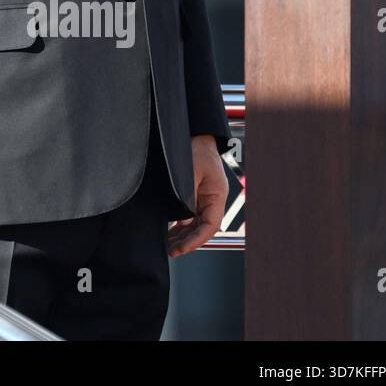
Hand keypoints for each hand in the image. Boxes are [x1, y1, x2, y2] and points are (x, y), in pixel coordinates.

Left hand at [166, 136, 227, 255]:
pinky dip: (181, 224)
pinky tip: (170, 231)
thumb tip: (182, 219)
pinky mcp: (196, 193)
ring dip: (183, 235)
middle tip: (170, 251)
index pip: (209, 226)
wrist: (195, 133)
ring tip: (168, 246)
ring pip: (195, 223)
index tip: (181, 249)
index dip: (196, 240)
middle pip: (202, 228)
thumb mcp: (190, 173)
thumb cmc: (195, 148)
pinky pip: (190, 214)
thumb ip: (187, 196)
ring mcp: (204, 197)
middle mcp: (212, 199)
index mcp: (216, 195)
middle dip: (187, 241)